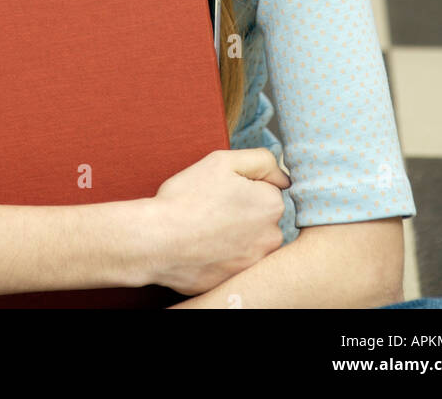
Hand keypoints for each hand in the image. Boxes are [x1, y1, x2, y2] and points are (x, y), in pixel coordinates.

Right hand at [145, 148, 289, 295]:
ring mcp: (254, 263)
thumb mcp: (223, 161)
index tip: (221, 190)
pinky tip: (203, 248)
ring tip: (205, 229)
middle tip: (211, 209)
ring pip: (248, 240)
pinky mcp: (237, 281)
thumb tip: (283, 177)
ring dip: (233, 235)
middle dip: (241, 212)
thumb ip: (261, 161)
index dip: (241, 186)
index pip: (266, 189)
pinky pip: (234, 262)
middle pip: (260, 217)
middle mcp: (271, 238)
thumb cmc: (187, 198)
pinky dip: (222, 255)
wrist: (157, 240)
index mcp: (271, 205)